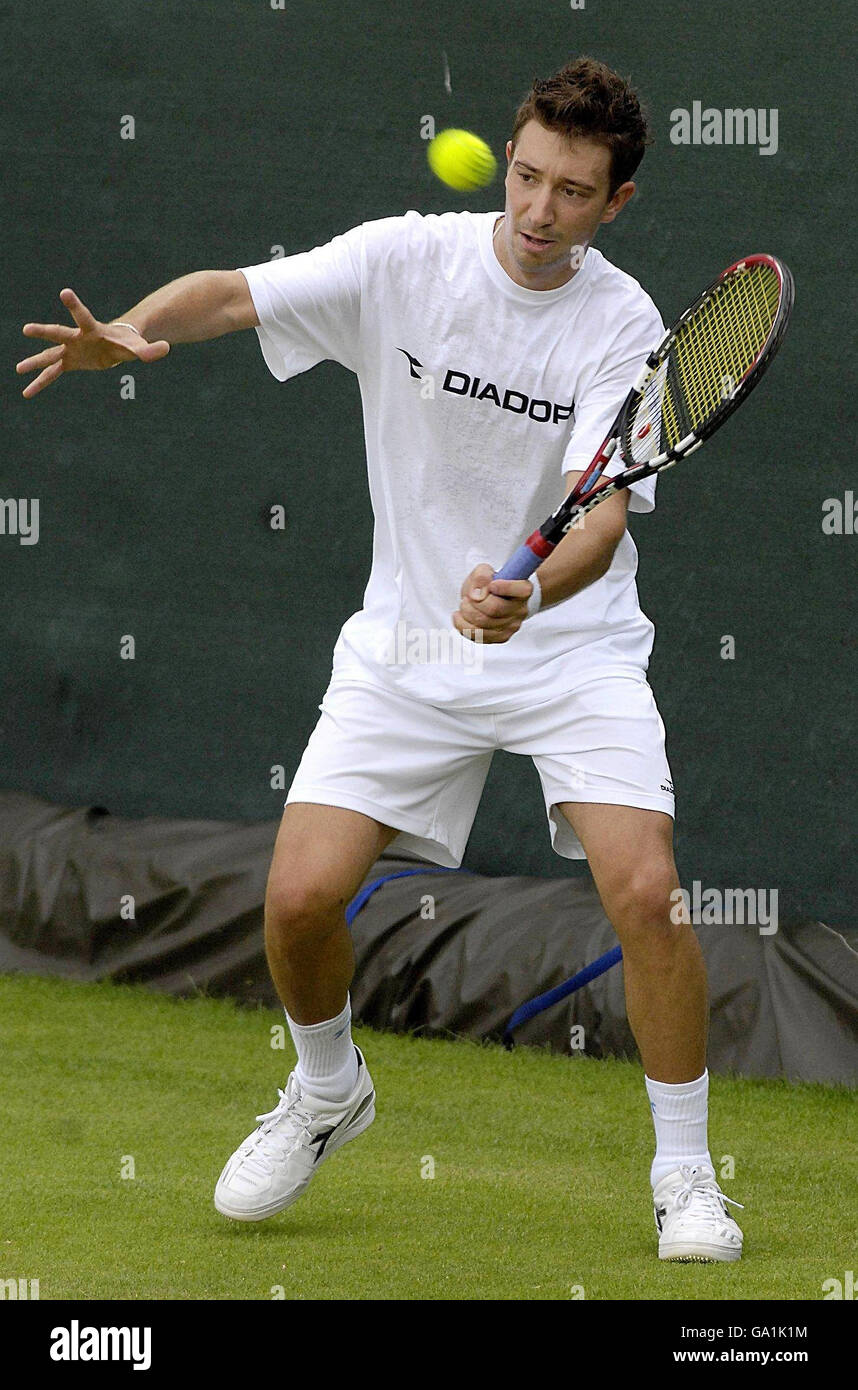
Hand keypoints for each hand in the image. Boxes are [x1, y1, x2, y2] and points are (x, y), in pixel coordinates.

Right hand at [16, 288, 169, 397]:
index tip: (64, 292)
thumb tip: (167, 348)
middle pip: (58, 333)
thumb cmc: (127, 342)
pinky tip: (27, 392)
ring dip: (35, 362)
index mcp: (92, 329)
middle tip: (27, 329)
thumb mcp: (138, 347)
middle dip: (44, 332)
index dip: (75, 305)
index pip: (83, 316)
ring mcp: (70, 350)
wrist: (116, 346)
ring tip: (18, 368)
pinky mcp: (69, 362)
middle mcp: (76, 337)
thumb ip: (150, 349)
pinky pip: (52, 374)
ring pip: (50, 355)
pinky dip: (41, 383)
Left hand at [452, 562, 533, 643]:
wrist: (485, 598)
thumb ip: (481, 577)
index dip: (505, 587)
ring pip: (484, 624)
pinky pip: (478, 636)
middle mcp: (521, 610)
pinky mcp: (501, 637)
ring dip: (466, 613)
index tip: (491, 585)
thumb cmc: (487, 584)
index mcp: (523, 590)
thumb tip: (477, 595)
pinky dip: (463, 625)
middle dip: (474, 602)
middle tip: (468, 597)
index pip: (521, 590)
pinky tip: (461, 616)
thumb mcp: (483, 571)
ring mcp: (512, 626)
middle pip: (495, 608)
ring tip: (464, 605)